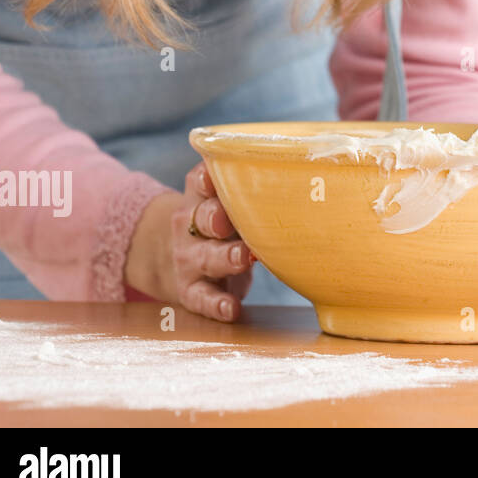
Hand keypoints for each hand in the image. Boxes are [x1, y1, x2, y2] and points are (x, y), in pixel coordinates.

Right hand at [124, 163, 255, 321]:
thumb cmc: (219, 222)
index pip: (200, 183)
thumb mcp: (224, 200)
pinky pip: (204, 298)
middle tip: (228, 220)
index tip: (214, 175)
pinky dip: (218, 304)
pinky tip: (232, 308)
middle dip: (215, 218)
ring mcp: (189, 259)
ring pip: (206, 257)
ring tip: (243, 258)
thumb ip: (249, 188)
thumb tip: (299, 169)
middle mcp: (191, 226)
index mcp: (200, 197)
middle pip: (203, 218)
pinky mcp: (193, 290)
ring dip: (225, 258)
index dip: (207, 179)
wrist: (178, 261)